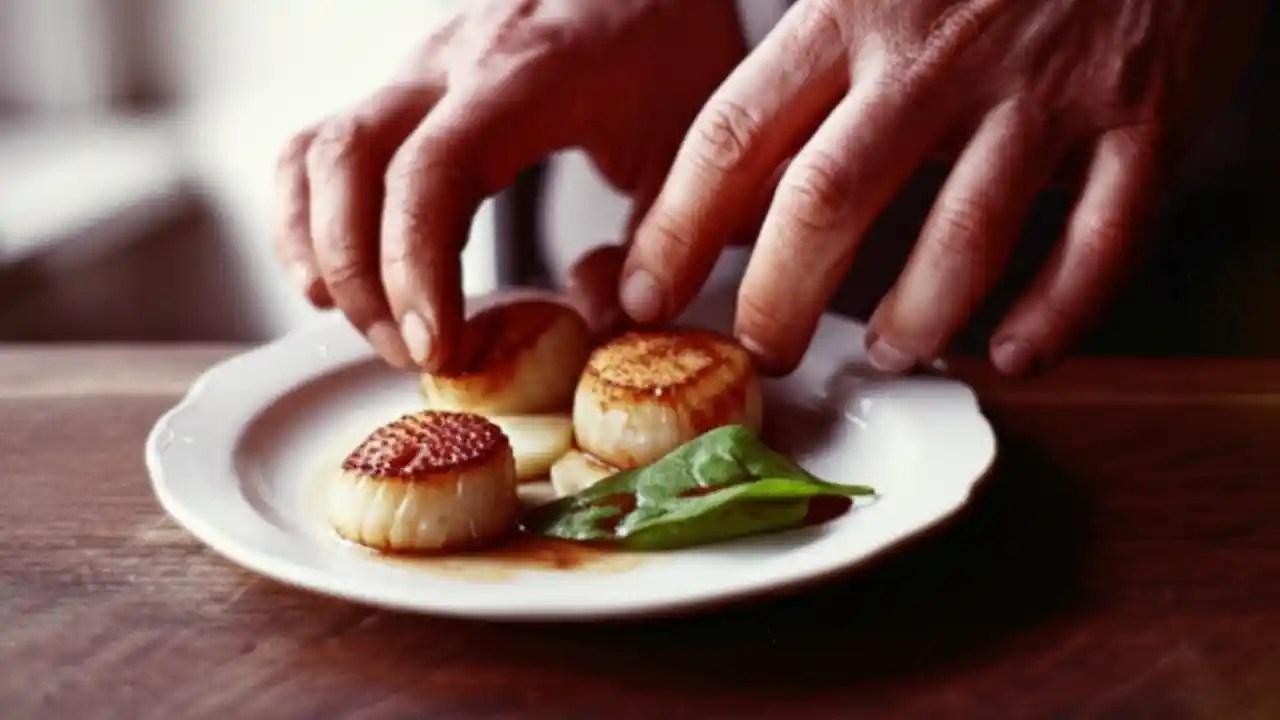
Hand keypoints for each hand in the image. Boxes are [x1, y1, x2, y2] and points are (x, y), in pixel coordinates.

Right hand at [275, 0, 743, 369]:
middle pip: (349, 164)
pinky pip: (320, 144)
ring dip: (326, 254)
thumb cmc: (674, 48)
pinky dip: (308, 216)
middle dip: (365, 280)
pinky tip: (336, 275)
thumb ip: (659, 243)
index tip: (439, 346)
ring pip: (317, 152)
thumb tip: (599, 322)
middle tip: (415, 354)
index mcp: (527, 75)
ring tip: (377, 327)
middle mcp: (453, 61)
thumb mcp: (693, 151)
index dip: (416, 269)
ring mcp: (419, 68)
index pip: (430, 173)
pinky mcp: (405, 85)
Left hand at [620, 0, 1264, 374]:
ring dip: (916, 320)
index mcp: (856, 5)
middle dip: (779, 300)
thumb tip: (732, 140)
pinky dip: (1057, 315)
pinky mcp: (1148, 115)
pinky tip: (1015, 354)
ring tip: (891, 353)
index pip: (735, 136)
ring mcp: (1047, 87)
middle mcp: (939, 53)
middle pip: (827, 201)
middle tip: (763, 351)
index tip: (647, 294)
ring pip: (962, 239)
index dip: (679, 230)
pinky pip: (1101, 239)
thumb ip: (808, 40)